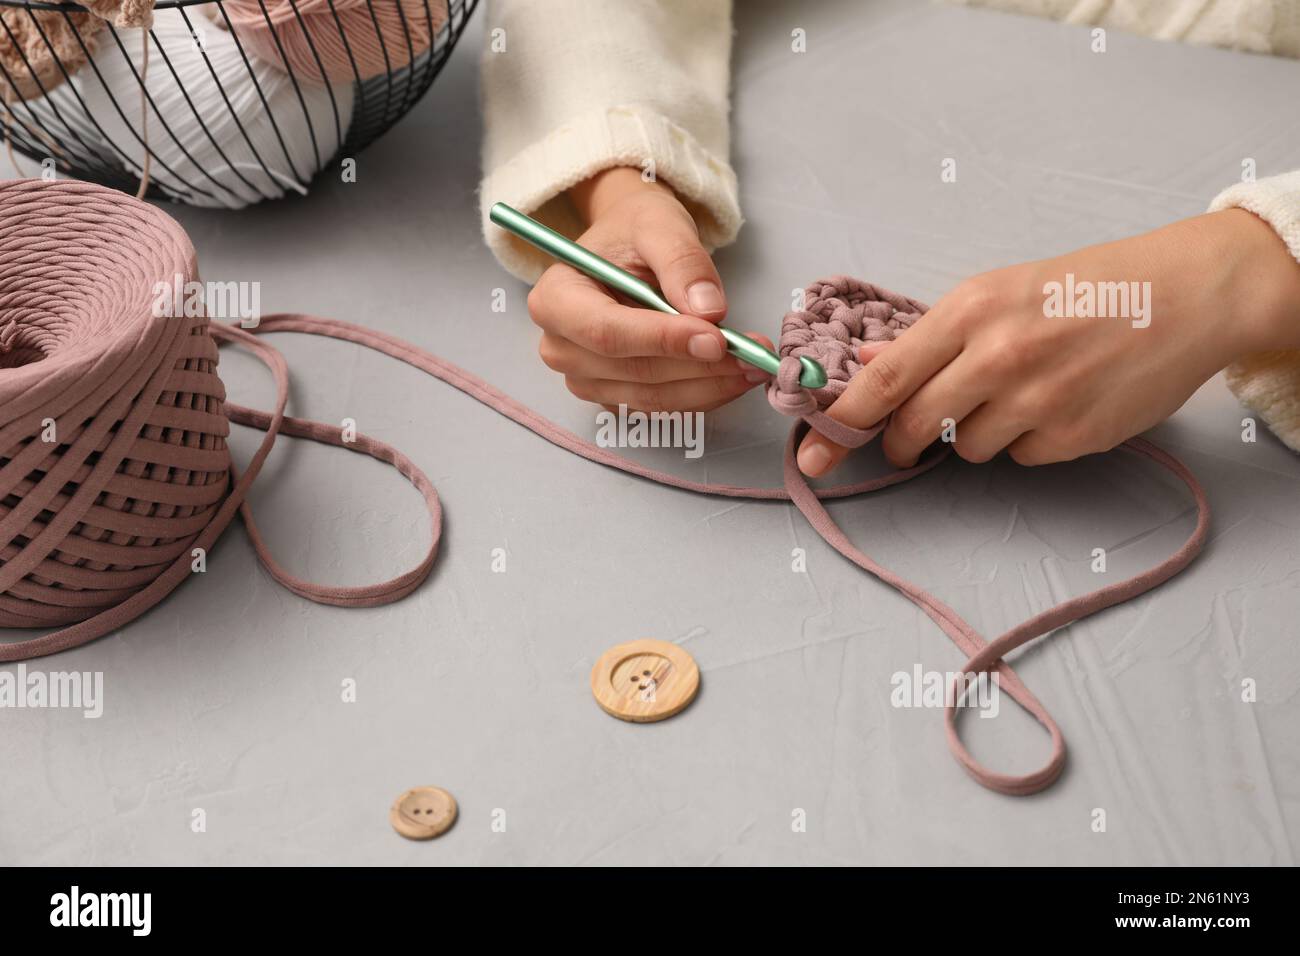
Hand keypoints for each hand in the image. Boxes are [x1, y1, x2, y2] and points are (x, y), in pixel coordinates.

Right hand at [528, 166, 771, 411]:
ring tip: (754, 363)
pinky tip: (734, 373)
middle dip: (700, 365)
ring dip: (709, 385)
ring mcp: (584, 378)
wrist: (630, 246)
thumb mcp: (660, 225)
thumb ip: (683, 263)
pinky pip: (662, 405)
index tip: (717, 340)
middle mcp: (560, 347)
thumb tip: (709, 310)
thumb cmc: (634, 231)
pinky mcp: (612, 395)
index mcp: (555, 300)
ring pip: (653, 396)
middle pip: (634, 370)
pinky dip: (703, 393)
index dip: (663, 341)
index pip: (608, 333)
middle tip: (753, 353)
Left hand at [797, 209, 1299, 475]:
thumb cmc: (1086, 287)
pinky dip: (1027, 441)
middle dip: (900, 442)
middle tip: (909, 438)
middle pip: (914, 426)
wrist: (1186, 295)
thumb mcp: (1002, 291)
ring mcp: (1037, 401)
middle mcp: (999, 356)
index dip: (844, 421)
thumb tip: (867, 364)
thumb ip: (933, 335)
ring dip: (975, 433)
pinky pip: (1019, 458)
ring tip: (1018, 393)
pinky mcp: (1073, 436)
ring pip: (965, 448)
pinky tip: (1057, 405)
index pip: (886, 378)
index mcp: (972, 310)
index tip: (812, 451)